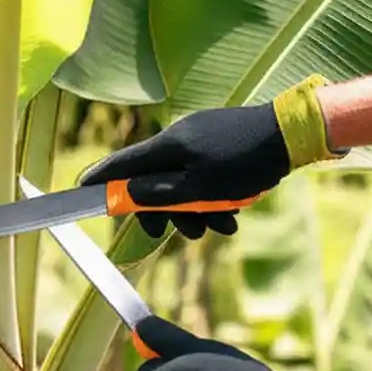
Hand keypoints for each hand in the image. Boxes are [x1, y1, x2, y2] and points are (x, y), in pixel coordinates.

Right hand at [80, 75, 343, 238]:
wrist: (290, 135)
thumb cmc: (243, 162)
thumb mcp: (198, 189)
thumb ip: (160, 195)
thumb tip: (127, 196)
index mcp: (167, 147)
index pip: (122, 164)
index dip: (100, 180)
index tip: (81, 190)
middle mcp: (178, 140)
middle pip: (155, 180)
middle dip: (169, 212)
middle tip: (187, 234)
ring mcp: (200, 140)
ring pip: (184, 183)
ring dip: (199, 211)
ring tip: (223, 227)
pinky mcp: (220, 144)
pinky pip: (205, 175)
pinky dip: (214, 198)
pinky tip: (233, 214)